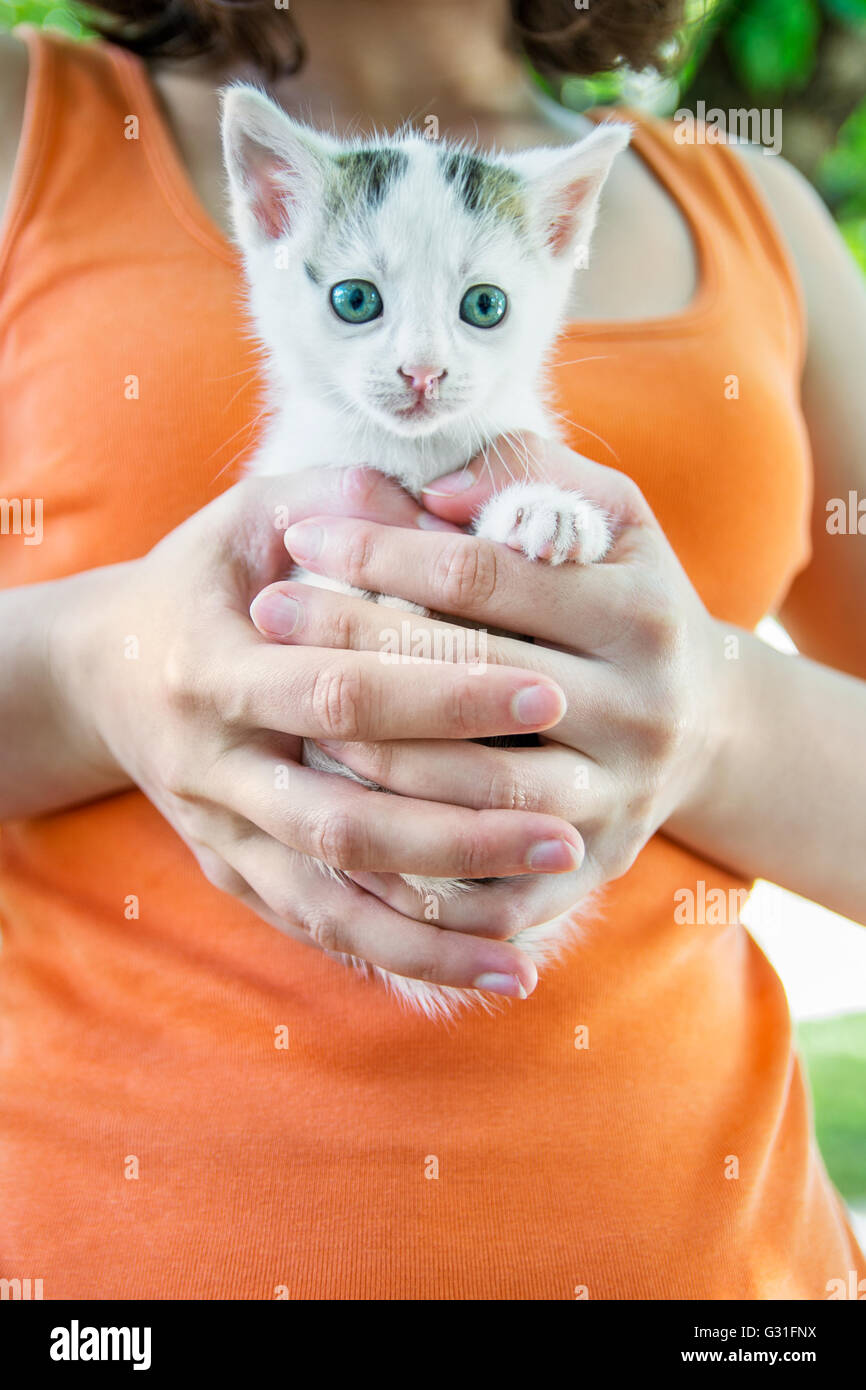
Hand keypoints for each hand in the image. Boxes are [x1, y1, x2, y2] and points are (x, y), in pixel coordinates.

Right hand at [57, 466, 586, 996]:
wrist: (106, 671)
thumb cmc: (201, 582)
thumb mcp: (250, 517)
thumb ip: (344, 502)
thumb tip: (452, 505)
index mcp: (213, 669)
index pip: (340, 691)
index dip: (441, 696)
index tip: (545, 693)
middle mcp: (211, 768)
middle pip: (343, 820)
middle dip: (459, 830)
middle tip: (569, 827)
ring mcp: (220, 835)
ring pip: (333, 902)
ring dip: (436, 926)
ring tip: (536, 932)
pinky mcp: (237, 877)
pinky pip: (323, 929)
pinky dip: (405, 954)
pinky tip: (490, 966)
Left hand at [252, 436, 726, 925]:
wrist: (705, 725)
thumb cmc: (629, 603)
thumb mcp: (614, 520)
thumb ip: (534, 479)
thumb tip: (437, 489)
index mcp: (639, 613)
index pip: (483, 578)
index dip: (384, 552)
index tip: (304, 536)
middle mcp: (640, 712)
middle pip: (467, 678)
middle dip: (353, 640)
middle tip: (266, 611)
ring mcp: (617, 799)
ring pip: (471, 788)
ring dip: (369, 751)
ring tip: (287, 708)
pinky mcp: (593, 869)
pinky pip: (492, 885)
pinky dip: (414, 865)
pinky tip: (339, 822)